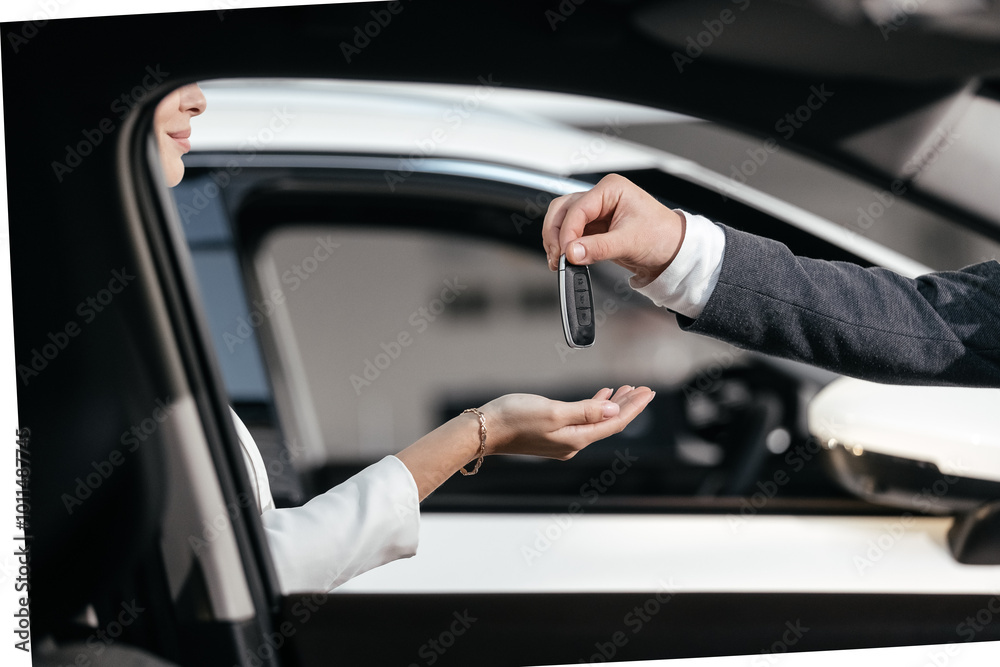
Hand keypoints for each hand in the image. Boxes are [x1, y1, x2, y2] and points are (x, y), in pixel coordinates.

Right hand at [479, 385, 654, 460]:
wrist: (484, 431)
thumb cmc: (514, 418)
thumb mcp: (552, 411)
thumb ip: (584, 410)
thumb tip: (612, 409)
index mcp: (576, 438)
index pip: (615, 422)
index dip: (634, 407)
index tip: (649, 391)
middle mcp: (573, 443)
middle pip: (609, 422)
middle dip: (628, 405)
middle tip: (644, 388)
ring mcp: (563, 440)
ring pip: (597, 420)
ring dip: (612, 405)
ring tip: (626, 390)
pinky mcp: (552, 434)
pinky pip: (583, 420)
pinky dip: (594, 407)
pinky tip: (599, 397)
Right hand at [542, 174, 684, 284]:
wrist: (673, 252)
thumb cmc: (662, 237)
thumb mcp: (629, 242)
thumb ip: (598, 248)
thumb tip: (572, 253)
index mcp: (611, 189)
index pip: (578, 208)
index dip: (567, 232)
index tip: (565, 253)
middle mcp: (600, 197)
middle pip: (563, 210)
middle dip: (556, 234)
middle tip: (558, 256)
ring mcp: (596, 212)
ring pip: (562, 220)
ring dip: (556, 240)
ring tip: (559, 260)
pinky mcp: (594, 228)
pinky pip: (571, 234)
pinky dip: (565, 246)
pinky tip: (566, 259)